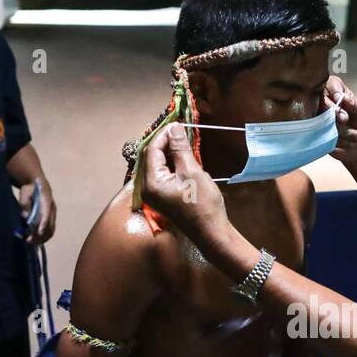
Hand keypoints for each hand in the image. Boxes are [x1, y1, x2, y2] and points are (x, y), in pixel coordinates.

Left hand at [17, 178, 56, 244]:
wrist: (36, 184)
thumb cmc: (29, 189)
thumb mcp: (24, 194)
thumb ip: (25, 205)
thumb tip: (26, 217)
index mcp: (47, 201)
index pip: (46, 214)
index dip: (43, 224)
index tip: (39, 232)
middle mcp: (52, 209)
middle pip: (50, 226)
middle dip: (40, 236)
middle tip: (28, 240)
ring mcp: (52, 215)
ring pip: (51, 231)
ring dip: (41, 238)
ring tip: (30, 242)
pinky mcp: (50, 219)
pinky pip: (49, 231)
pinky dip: (43, 237)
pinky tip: (35, 240)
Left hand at [142, 123, 229, 248]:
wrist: (211, 232)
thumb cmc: (203, 203)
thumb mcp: (192, 171)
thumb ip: (180, 148)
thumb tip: (174, 127)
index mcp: (151, 183)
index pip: (152, 150)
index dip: (164, 135)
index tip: (178, 124)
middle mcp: (146, 188)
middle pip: (151, 157)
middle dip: (164, 143)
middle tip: (180, 132)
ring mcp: (153, 194)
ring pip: (156, 165)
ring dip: (168, 152)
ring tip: (182, 143)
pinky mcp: (161, 197)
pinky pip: (160, 174)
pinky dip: (169, 164)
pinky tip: (181, 158)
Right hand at [325, 76, 356, 168]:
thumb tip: (344, 97)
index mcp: (342, 96)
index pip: (332, 83)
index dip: (333, 88)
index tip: (339, 98)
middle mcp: (330, 105)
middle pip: (321, 99)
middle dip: (334, 110)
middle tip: (345, 119)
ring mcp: (322, 120)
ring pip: (322, 118)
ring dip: (340, 129)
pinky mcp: (319, 134)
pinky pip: (320, 133)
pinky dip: (335, 139)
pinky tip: (347, 143)